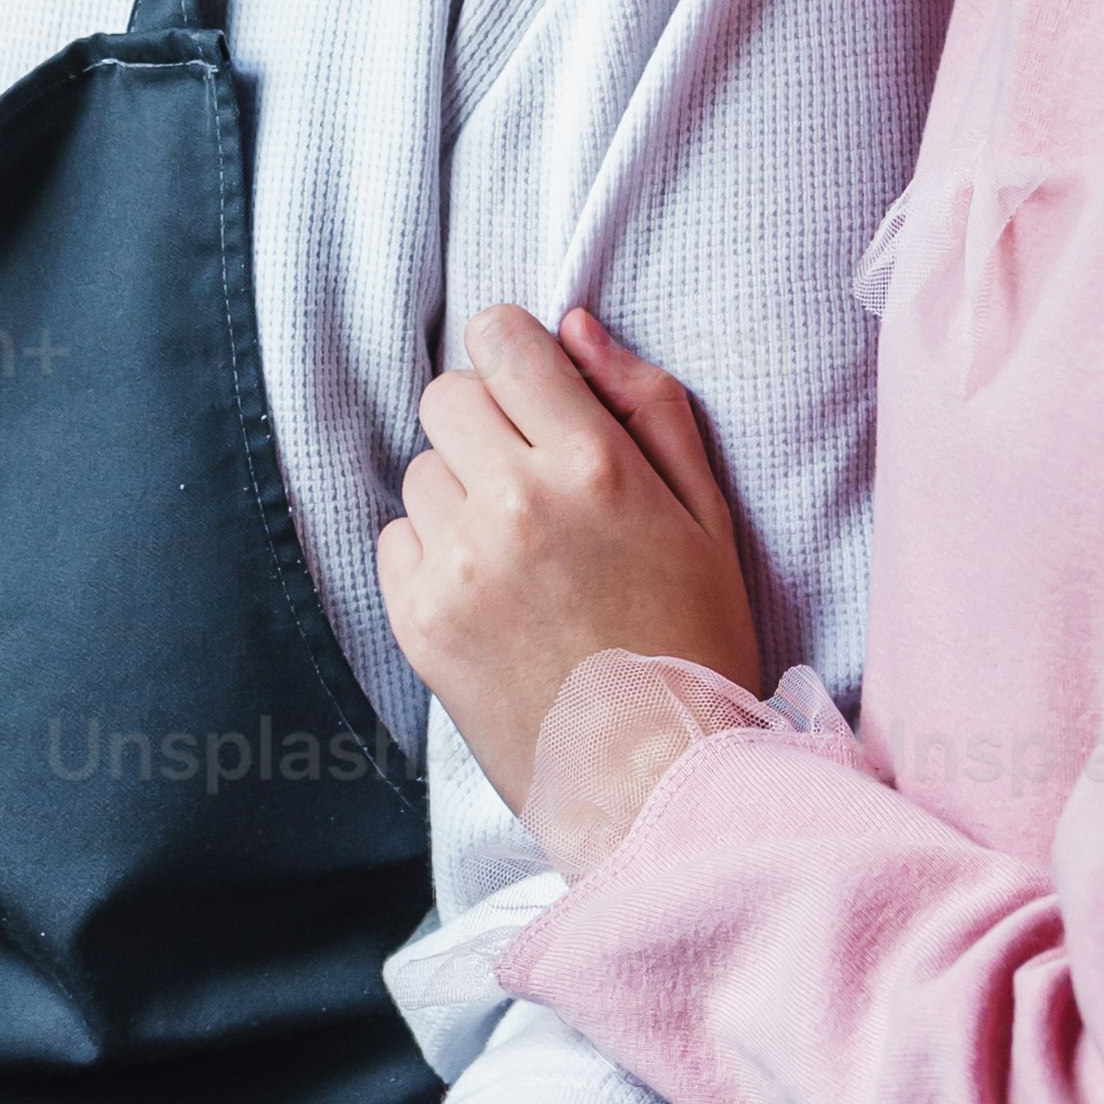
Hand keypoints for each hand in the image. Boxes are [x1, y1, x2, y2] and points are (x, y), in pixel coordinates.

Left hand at [376, 303, 758, 810]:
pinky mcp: (420, 620)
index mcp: (593, 464)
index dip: (518, 358)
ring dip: (460, 495)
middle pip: (447, 396)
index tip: (535, 394)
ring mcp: (460, 564)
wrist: (657, 778)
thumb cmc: (695, 640)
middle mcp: (516, 503)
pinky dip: (433, 556)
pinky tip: (491, 597)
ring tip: (521, 556)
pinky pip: (396, 539)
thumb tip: (571, 325)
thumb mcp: (707, 511)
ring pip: (421, 470)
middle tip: (534, 485)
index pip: (501, 337)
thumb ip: (647, 403)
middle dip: (487, 425)